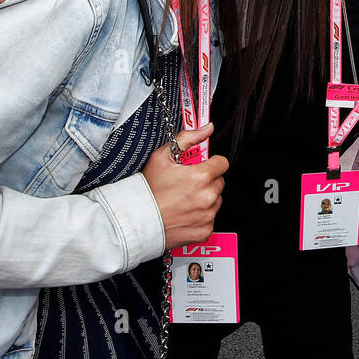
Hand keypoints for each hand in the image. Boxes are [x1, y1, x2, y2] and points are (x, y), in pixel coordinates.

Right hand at [142, 124, 229, 249]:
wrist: (136, 221)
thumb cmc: (147, 190)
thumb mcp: (162, 157)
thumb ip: (187, 139)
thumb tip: (206, 128)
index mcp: (201, 176)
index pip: (222, 163)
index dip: (210, 163)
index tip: (201, 166)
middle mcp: (208, 196)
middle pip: (219, 182)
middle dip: (207, 180)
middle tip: (187, 183)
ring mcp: (207, 215)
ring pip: (216, 200)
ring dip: (205, 198)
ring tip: (183, 199)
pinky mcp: (205, 230)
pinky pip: (210, 218)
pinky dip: (200, 216)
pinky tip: (184, 213)